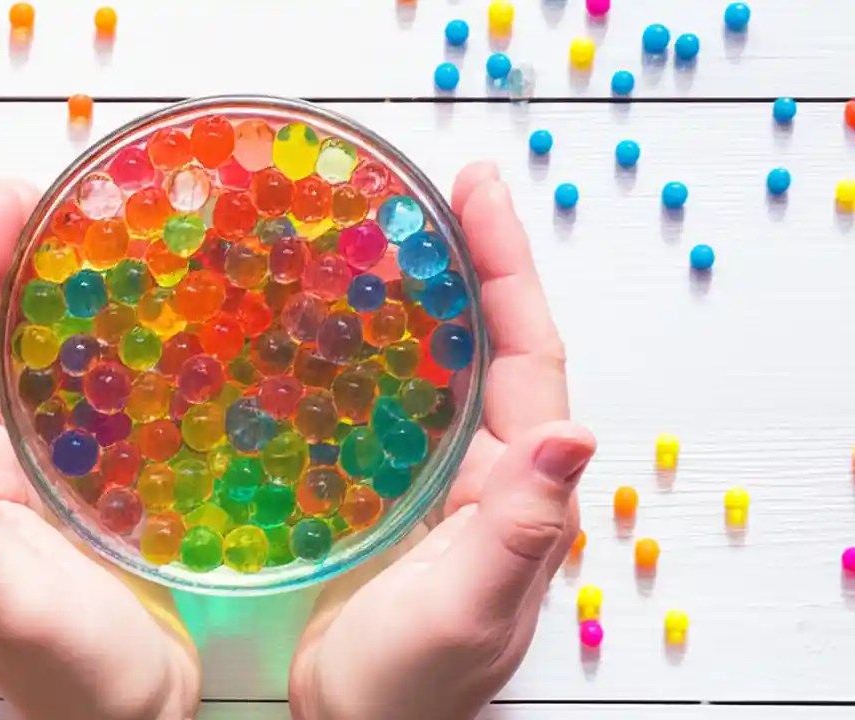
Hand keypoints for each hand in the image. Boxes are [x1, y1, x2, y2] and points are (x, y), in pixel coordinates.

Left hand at [0, 181, 199, 719]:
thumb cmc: (77, 682)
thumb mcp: (16, 606)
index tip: (6, 204)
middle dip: (6, 265)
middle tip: (50, 196)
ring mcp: (37, 481)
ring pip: (34, 367)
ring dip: (51, 297)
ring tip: (90, 236)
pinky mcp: (89, 491)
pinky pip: (85, 402)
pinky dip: (101, 351)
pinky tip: (140, 324)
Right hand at [288, 163, 595, 719]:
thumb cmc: (407, 688)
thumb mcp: (467, 610)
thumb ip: (521, 530)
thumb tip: (574, 433)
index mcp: (520, 490)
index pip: (528, 357)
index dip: (508, 269)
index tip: (478, 194)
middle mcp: (491, 476)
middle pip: (494, 346)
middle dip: (476, 262)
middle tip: (439, 190)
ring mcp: (441, 484)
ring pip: (445, 370)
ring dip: (430, 299)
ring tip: (396, 235)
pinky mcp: (392, 496)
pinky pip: (395, 406)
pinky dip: (379, 356)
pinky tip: (341, 329)